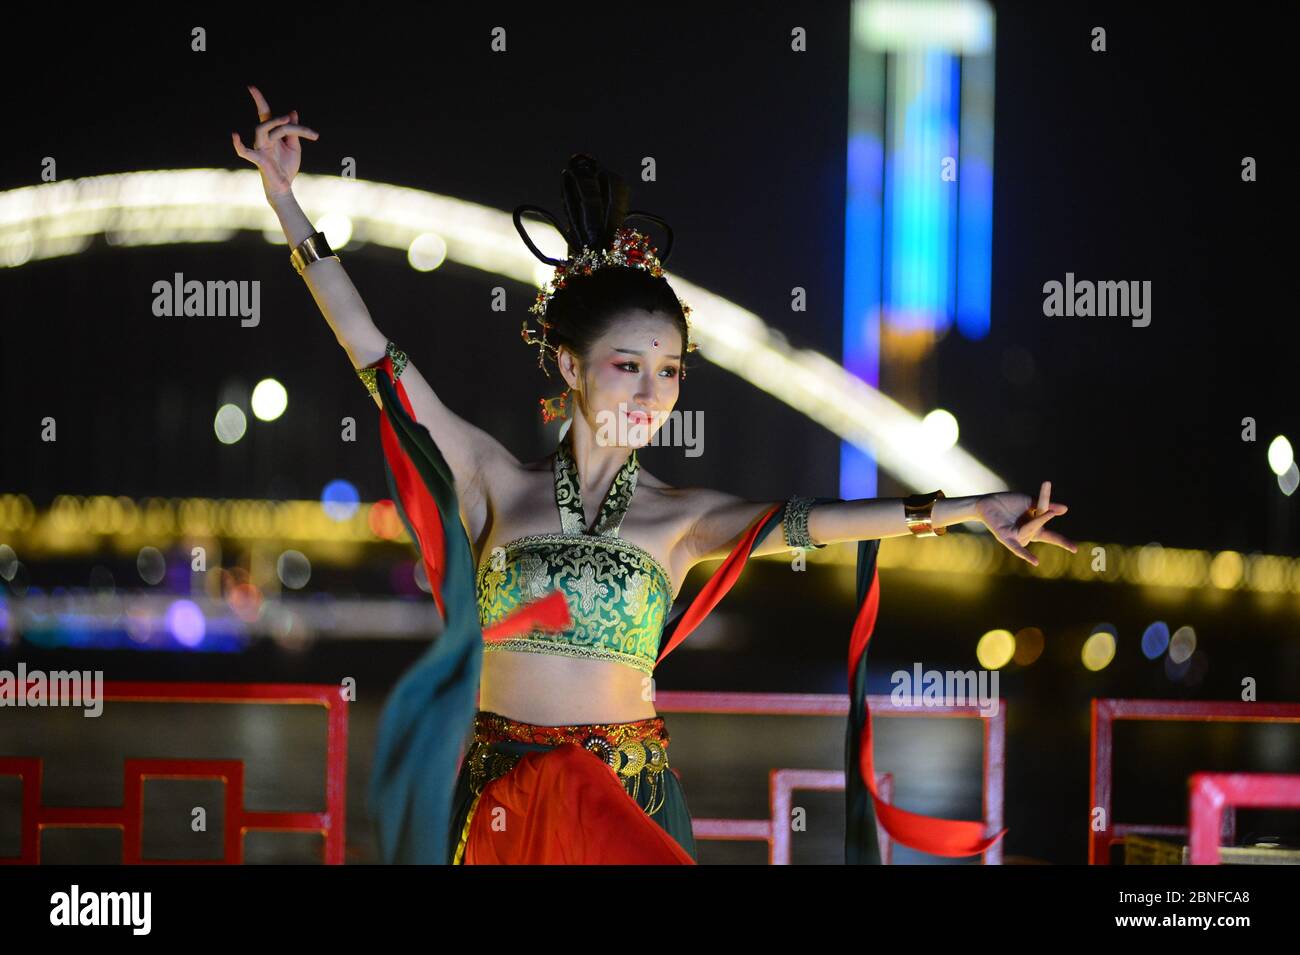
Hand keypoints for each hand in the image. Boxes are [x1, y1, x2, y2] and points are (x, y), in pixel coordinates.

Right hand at [231, 85, 318, 202]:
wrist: (285, 186)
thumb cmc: (287, 166)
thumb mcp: (294, 146)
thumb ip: (294, 131)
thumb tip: (292, 112)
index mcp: (271, 134)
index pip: (265, 114)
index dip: (259, 100)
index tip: (251, 87)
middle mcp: (263, 138)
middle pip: (267, 119)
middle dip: (278, 116)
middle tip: (292, 118)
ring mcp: (260, 148)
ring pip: (262, 129)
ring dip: (275, 123)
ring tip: (288, 121)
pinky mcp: (259, 159)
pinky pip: (245, 152)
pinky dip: (238, 145)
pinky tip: (235, 136)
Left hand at [975, 481, 1076, 566]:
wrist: (989, 502)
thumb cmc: (1009, 503)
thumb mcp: (1031, 502)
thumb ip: (1046, 506)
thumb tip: (1066, 509)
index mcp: (1034, 527)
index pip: (1051, 536)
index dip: (1063, 543)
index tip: (1076, 550)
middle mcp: (1027, 535)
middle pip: (1042, 526)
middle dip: (1045, 517)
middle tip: (1049, 511)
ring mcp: (1017, 537)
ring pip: (1033, 529)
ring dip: (1033, 519)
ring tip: (1027, 509)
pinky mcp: (1006, 538)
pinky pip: (1017, 548)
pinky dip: (1026, 554)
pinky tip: (1035, 561)